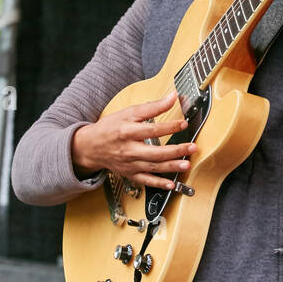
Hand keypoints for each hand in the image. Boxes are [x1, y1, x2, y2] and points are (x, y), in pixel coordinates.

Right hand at [70, 91, 195, 190]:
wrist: (90, 146)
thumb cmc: (110, 128)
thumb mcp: (128, 112)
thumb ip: (151, 106)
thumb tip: (171, 97)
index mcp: (127, 131)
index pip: (151, 130)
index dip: (168, 127)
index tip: (183, 124)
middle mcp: (128, 149)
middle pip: (154, 152)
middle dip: (175, 150)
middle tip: (192, 147)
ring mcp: (129, 164)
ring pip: (152, 167)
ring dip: (171, 167)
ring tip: (186, 164)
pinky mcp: (130, 173)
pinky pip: (145, 180)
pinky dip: (158, 183)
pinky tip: (171, 184)